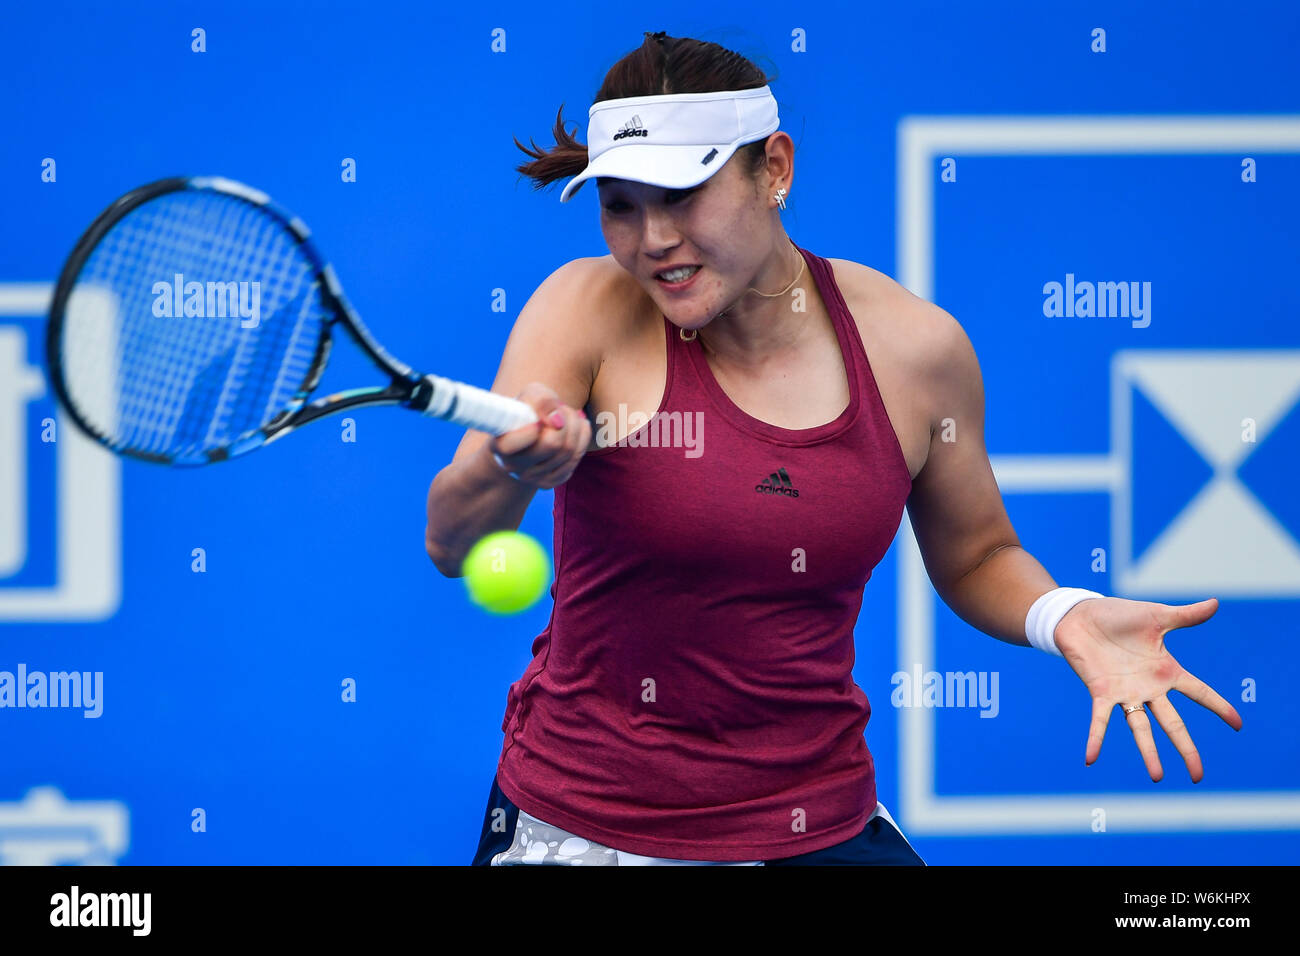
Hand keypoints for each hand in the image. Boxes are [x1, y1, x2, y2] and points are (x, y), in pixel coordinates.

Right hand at [487, 382, 591, 488]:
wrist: (526, 435)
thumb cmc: (526, 412)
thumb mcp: (530, 395)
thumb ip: (541, 400)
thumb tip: (557, 420)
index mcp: (500, 445)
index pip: (518, 443)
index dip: (535, 427)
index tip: (538, 419)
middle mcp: (513, 466)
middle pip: (553, 445)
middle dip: (566, 419)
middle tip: (562, 409)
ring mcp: (531, 478)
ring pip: (569, 452)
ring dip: (576, 426)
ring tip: (568, 416)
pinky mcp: (549, 482)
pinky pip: (575, 460)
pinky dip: (581, 439)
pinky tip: (575, 429)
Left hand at [1053, 596, 1242, 782]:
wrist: (1080, 615)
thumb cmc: (1118, 616)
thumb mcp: (1156, 616)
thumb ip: (1186, 616)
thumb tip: (1217, 603)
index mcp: (1166, 671)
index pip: (1199, 692)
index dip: (1218, 707)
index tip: (1237, 724)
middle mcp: (1148, 688)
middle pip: (1173, 723)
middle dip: (1186, 749)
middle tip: (1198, 775)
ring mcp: (1125, 692)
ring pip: (1141, 728)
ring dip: (1148, 752)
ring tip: (1158, 777)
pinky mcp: (1100, 691)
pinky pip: (1099, 720)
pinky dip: (1096, 738)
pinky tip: (1090, 758)